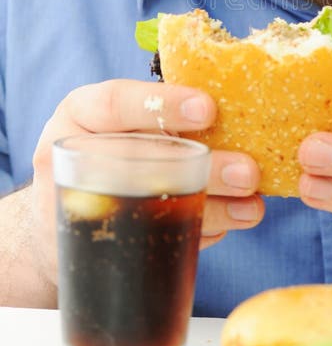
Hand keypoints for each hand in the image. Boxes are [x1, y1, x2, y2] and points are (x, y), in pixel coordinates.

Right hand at [32, 79, 263, 285]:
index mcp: (80, 110)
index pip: (114, 103)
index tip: (208, 108)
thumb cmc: (112, 143)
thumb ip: (164, 112)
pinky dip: (196, 232)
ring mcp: (82, 204)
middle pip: (141, 162)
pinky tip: (227, 224)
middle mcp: (75, 155)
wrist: (66, 210)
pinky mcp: (98, 242)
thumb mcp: (122, 116)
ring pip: (151, 208)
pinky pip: (154, 238)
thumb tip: (244, 111)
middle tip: (248, 174)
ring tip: (250, 208)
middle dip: (202, 168)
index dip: (160, 105)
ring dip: (210, 209)